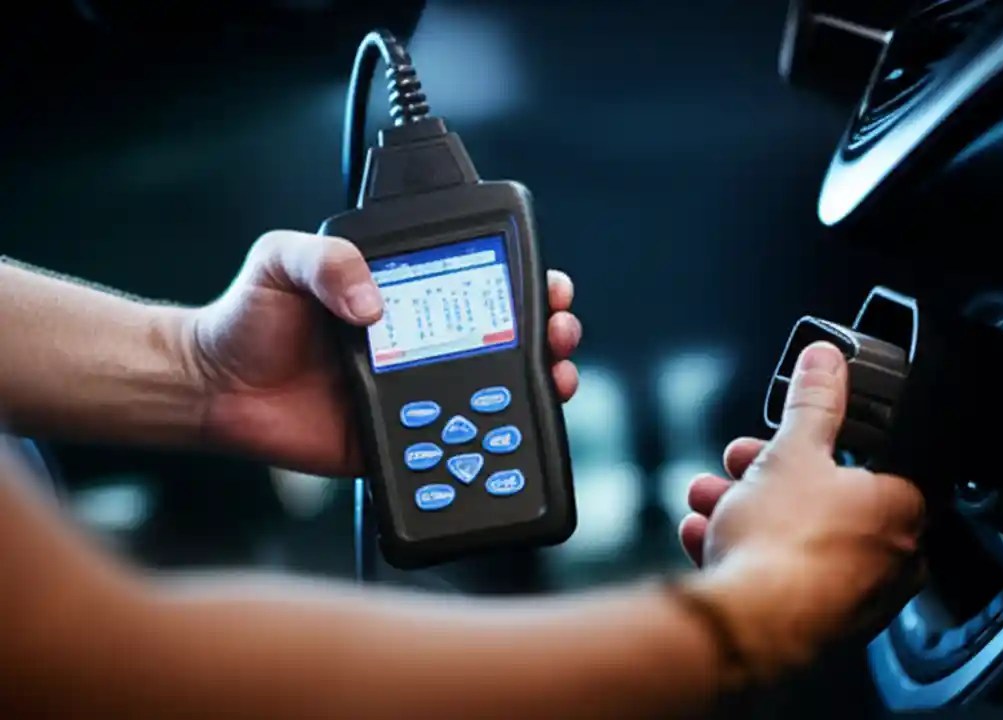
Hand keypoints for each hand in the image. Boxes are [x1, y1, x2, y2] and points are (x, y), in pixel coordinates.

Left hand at [189, 230, 581, 475]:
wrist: (213, 391)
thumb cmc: (246, 317)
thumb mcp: (281, 260)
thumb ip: (327, 260)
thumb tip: (374, 302)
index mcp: (400, 295)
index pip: (476, 284)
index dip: (520, 284)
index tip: (546, 286)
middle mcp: (418, 342)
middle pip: (502, 336)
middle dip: (547, 331)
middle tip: (559, 330)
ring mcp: (415, 391)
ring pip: (493, 391)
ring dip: (534, 384)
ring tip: (554, 376)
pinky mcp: (400, 439)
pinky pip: (450, 444)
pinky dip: (486, 442)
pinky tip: (507, 434)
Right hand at [677, 341, 924, 679]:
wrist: (749, 624)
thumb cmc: (784, 543)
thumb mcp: (791, 449)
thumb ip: (813, 401)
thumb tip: (825, 363)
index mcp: (902, 511)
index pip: (872, 463)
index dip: (819, 443)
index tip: (786, 437)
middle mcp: (889, 561)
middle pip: (824, 502)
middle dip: (766, 475)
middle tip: (737, 462)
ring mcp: (853, 600)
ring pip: (796, 541)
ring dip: (746, 511)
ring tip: (708, 497)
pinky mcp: (816, 628)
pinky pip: (781, 579)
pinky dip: (745, 555)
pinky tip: (704, 537)